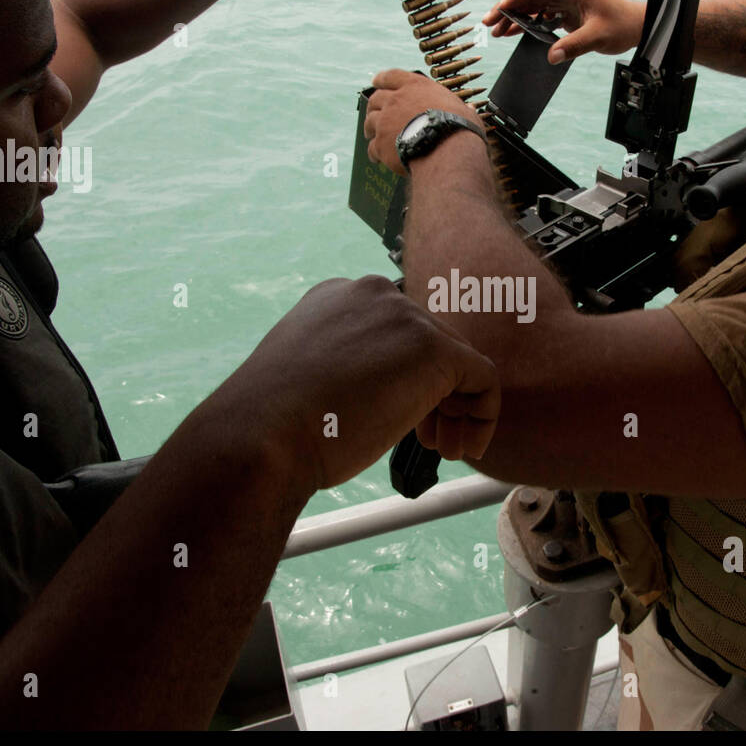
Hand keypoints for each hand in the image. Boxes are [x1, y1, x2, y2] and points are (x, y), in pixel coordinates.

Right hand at [217, 276, 498, 491]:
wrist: (263, 435)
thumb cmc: (271, 426)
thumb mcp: (304, 380)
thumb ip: (342, 371)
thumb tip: (371, 394)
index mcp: (336, 297)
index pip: (396, 332)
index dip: (405, 378)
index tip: (398, 418)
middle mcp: (373, 294)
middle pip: (430, 344)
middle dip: (435, 397)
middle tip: (432, 444)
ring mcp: (405, 317)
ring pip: (457, 361)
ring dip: (457, 410)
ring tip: (447, 451)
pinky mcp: (433, 349)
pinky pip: (483, 379)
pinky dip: (482, 415)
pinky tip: (466, 449)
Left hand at [364, 69, 483, 175]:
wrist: (447, 150)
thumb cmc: (459, 129)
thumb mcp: (464, 111)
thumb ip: (461, 109)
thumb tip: (469, 109)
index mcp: (415, 87)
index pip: (392, 76)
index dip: (382, 79)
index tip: (376, 82)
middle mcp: (396, 100)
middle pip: (376, 99)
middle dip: (373, 106)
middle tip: (373, 113)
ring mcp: (385, 121)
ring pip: (370, 122)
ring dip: (370, 128)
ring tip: (371, 135)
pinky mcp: (381, 143)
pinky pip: (372, 147)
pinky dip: (373, 153)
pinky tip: (376, 158)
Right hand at [481, 0, 644, 64]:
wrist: (637, 26)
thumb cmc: (623, 25)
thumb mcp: (598, 37)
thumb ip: (573, 46)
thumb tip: (550, 56)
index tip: (501, 7)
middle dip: (508, 5)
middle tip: (489, 22)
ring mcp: (566, 0)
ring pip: (533, 3)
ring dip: (515, 15)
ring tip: (497, 31)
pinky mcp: (567, 12)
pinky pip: (541, 14)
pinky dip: (527, 22)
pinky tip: (514, 32)